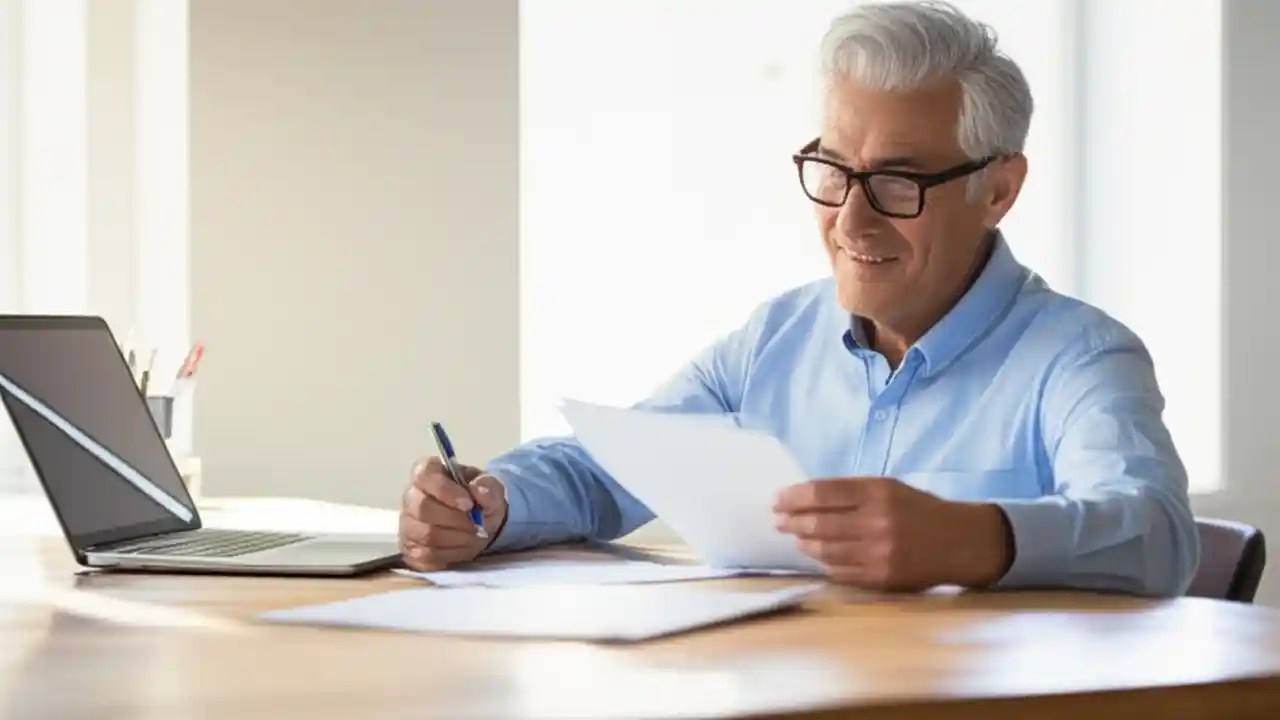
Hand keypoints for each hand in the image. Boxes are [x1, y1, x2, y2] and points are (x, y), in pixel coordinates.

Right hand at [399, 456, 507, 570]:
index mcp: (428, 472)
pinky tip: (463, 546)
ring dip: (456, 538)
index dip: (445, 490)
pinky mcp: (410, 547)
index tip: (469, 504)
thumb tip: (479, 490)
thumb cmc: (479, 500)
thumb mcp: (491, 488)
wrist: (478, 524)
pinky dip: (450, 553)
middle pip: (423, 508)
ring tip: (474, 535)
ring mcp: (407, 523)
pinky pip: (426, 554)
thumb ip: (488, 486)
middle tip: (477, 524)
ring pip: (425, 534)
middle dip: (455, 519)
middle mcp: (411, 495)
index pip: (425, 476)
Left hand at [773, 476, 1010, 590]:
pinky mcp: (881, 579)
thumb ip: (851, 492)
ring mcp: (879, 553)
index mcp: (878, 492)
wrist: (960, 542)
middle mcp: (877, 522)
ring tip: (796, 537)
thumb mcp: (889, 488)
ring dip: (804, 543)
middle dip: (792, 521)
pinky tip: (818, 556)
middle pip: (819, 523)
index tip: (777, 499)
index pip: (823, 493)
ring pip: (825, 550)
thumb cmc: (919, 510)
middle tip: (779, 520)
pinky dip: (824, 563)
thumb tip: (806, 498)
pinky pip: (840, 572)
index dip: (794, 497)